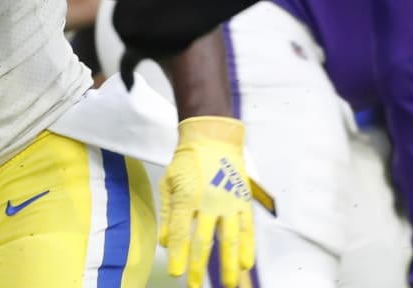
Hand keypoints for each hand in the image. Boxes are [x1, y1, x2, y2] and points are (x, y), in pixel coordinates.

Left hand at [159, 116, 255, 287]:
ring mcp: (229, 202)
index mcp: (186, 196)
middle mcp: (209, 202)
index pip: (180, 232)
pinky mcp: (243, 201)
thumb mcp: (168, 182)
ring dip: (228, 264)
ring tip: (228, 284)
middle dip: (199, 266)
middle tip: (195, 286)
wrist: (213, 138)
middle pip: (203, 241)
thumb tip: (165, 243)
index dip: (179, 255)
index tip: (177, 273)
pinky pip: (247, 228)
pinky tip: (247, 264)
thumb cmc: (186, 162)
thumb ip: (167, 214)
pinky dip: (248, 247)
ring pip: (229, 239)